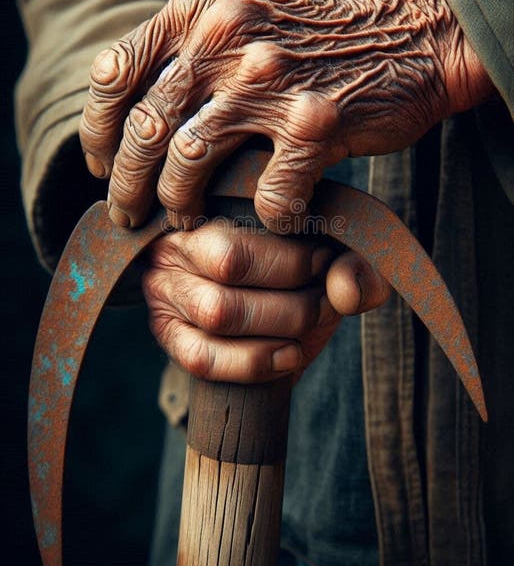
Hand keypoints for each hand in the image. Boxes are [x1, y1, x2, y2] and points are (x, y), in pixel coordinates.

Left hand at [79, 0, 491, 229]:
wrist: (413, 36)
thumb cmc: (318, 41)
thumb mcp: (242, 17)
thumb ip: (188, 51)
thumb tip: (130, 122)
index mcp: (200, 7)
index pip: (114, 72)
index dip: (97, 130)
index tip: (101, 164)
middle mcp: (225, 34)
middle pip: (144, 127)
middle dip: (125, 185)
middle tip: (127, 216)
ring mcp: (270, 77)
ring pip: (187, 160)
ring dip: (178, 205)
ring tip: (183, 222)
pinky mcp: (314, 122)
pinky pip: (266, 193)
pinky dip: (265, 215)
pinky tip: (273, 216)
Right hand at [142, 222, 389, 382]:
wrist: (274, 313)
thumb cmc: (297, 272)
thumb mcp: (331, 257)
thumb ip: (357, 263)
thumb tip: (346, 286)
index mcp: (213, 203)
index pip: (250, 222)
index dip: (296, 256)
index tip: (327, 263)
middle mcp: (178, 241)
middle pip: (230, 265)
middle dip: (293, 291)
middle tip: (323, 301)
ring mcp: (166, 289)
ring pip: (218, 312)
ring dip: (279, 326)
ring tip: (307, 325)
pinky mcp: (168, 334)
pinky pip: (201, 356)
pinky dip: (254, 362)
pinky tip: (288, 355)